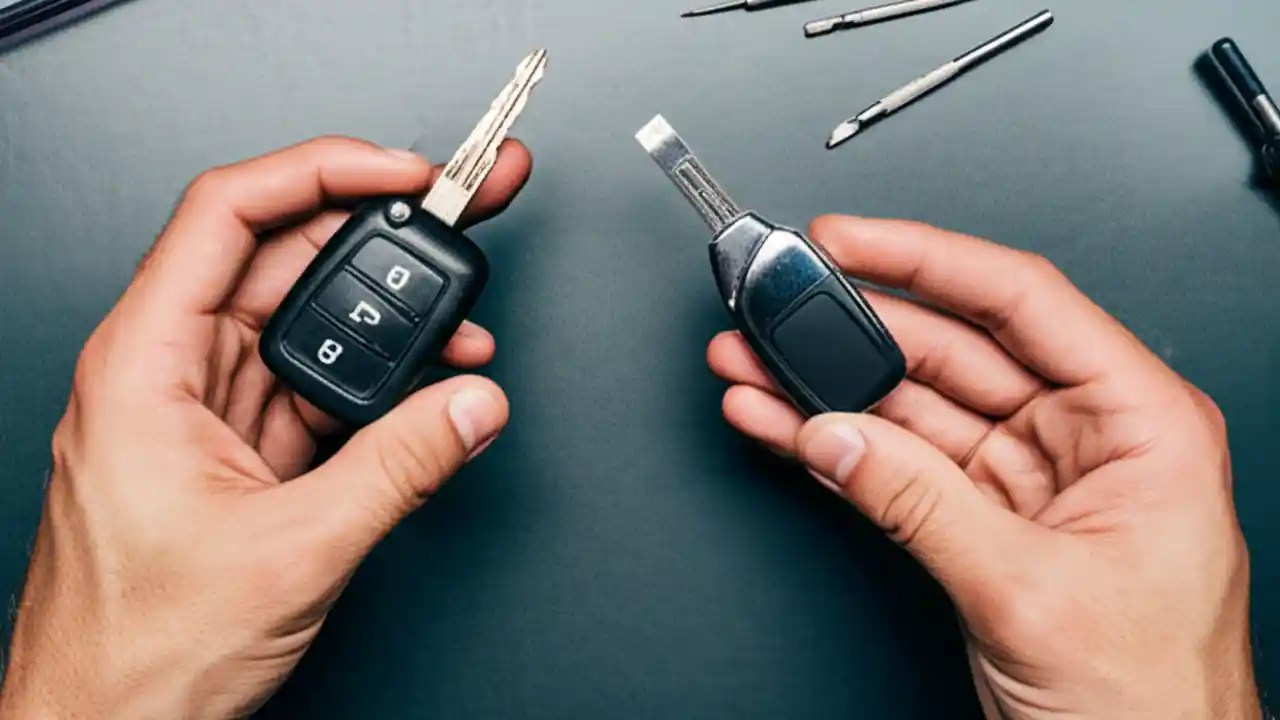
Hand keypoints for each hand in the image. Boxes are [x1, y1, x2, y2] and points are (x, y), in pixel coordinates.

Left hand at [0, 137, 531, 718]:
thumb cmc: (137, 653)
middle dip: (377, 232)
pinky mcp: (238, 449)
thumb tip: (470, 404)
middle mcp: (169, 372)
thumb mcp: (292, 551)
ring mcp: (205, 409)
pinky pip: (314, 385)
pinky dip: (375, 377)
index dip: (323, 174)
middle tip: (457, 212)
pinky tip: (429, 379)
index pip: (229, 214)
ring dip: (385, 314)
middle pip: (279, 257)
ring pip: (304, 321)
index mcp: (144, 365)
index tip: (403, 176)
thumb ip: (398, 467)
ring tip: (461, 316)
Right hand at [708, 216, 1259, 718]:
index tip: (851, 240)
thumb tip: (839, 438)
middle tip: (781, 303)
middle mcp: (1082, 437)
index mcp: (1140, 424)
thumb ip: (924, 506)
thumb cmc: (1153, 704)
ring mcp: (1024, 479)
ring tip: (754, 362)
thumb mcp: (1033, 594)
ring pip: (908, 406)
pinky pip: (894, 464)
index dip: (926, 260)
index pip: (1020, 302)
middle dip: (854, 328)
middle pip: (949, 349)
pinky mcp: (979, 520)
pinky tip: (781, 420)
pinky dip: (834, 445)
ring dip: (827, 387)